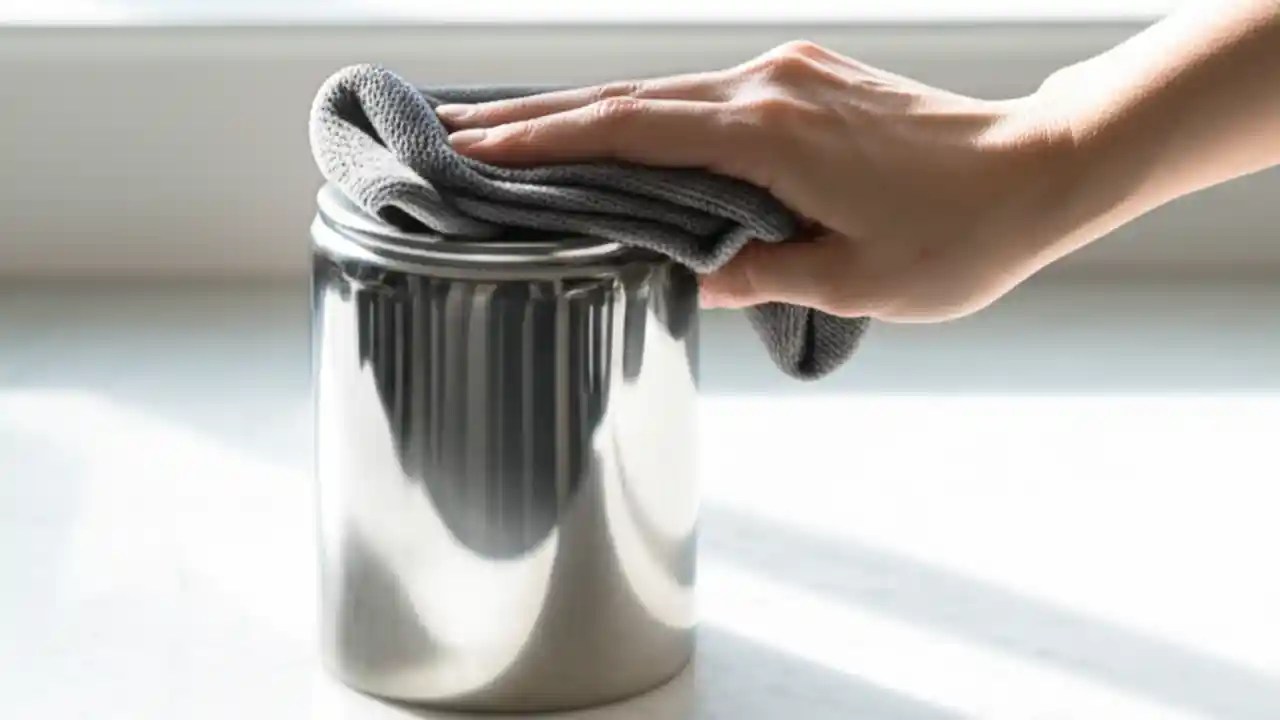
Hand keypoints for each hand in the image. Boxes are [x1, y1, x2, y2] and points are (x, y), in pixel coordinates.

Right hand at [437, 41, 1077, 321]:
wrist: (1042, 167)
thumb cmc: (959, 236)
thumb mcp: (854, 280)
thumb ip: (758, 271)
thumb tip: (687, 274)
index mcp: (768, 134)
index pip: (627, 132)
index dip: (543, 142)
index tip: (471, 148)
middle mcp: (767, 86)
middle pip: (628, 98)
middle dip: (538, 117)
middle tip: (458, 129)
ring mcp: (789, 73)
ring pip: (663, 92)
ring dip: (588, 114)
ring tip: (518, 136)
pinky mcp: (808, 77)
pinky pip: (705, 95)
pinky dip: (648, 116)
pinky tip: (618, 136)